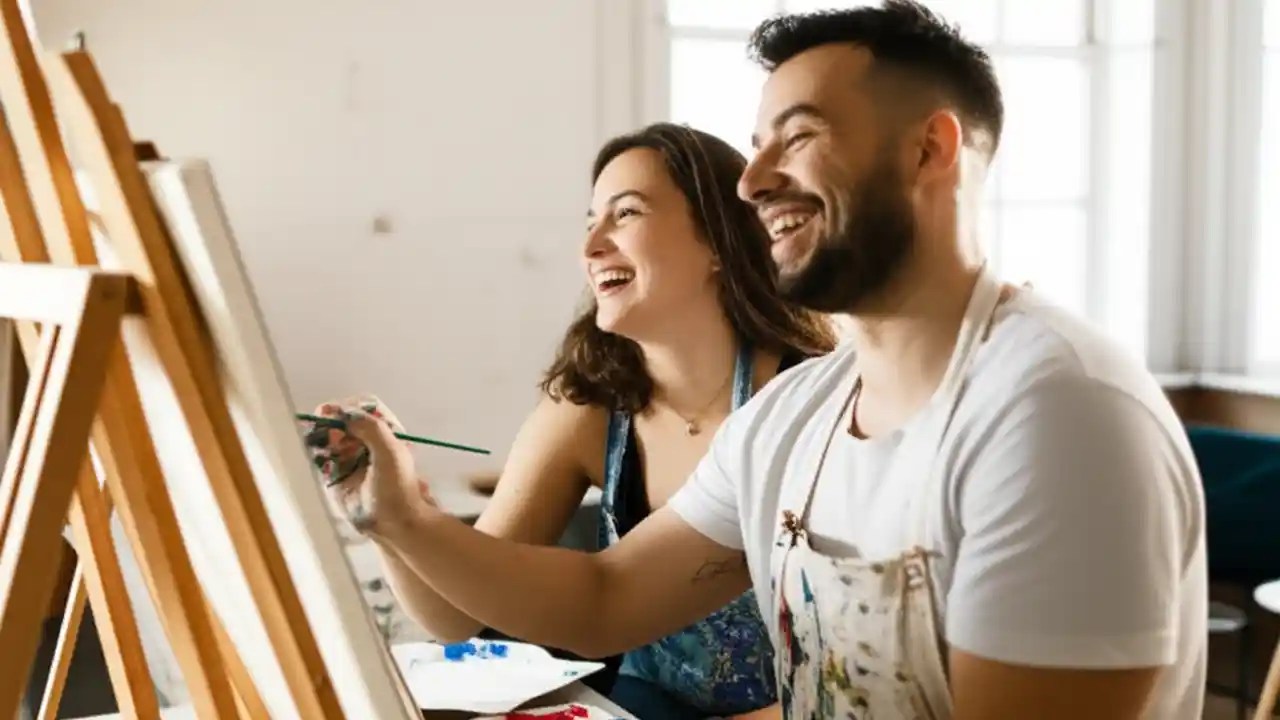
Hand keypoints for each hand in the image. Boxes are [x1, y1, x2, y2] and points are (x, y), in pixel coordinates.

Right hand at [304, 396, 431, 539]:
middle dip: (330, 422)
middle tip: (320, 424)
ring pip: (330, 440)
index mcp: (384, 435)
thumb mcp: (390, 452)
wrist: (394, 522)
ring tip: (317, 440)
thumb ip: (371, 429)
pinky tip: (313, 453)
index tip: (332, 411)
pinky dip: (315, 454)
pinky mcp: (337, 478)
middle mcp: (366, 445)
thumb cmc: (397, 487)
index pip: (364, 411)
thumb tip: (347, 415)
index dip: (348, 408)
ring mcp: (351, 461)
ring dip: (320, 437)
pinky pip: (322, 461)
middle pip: (343, 424)